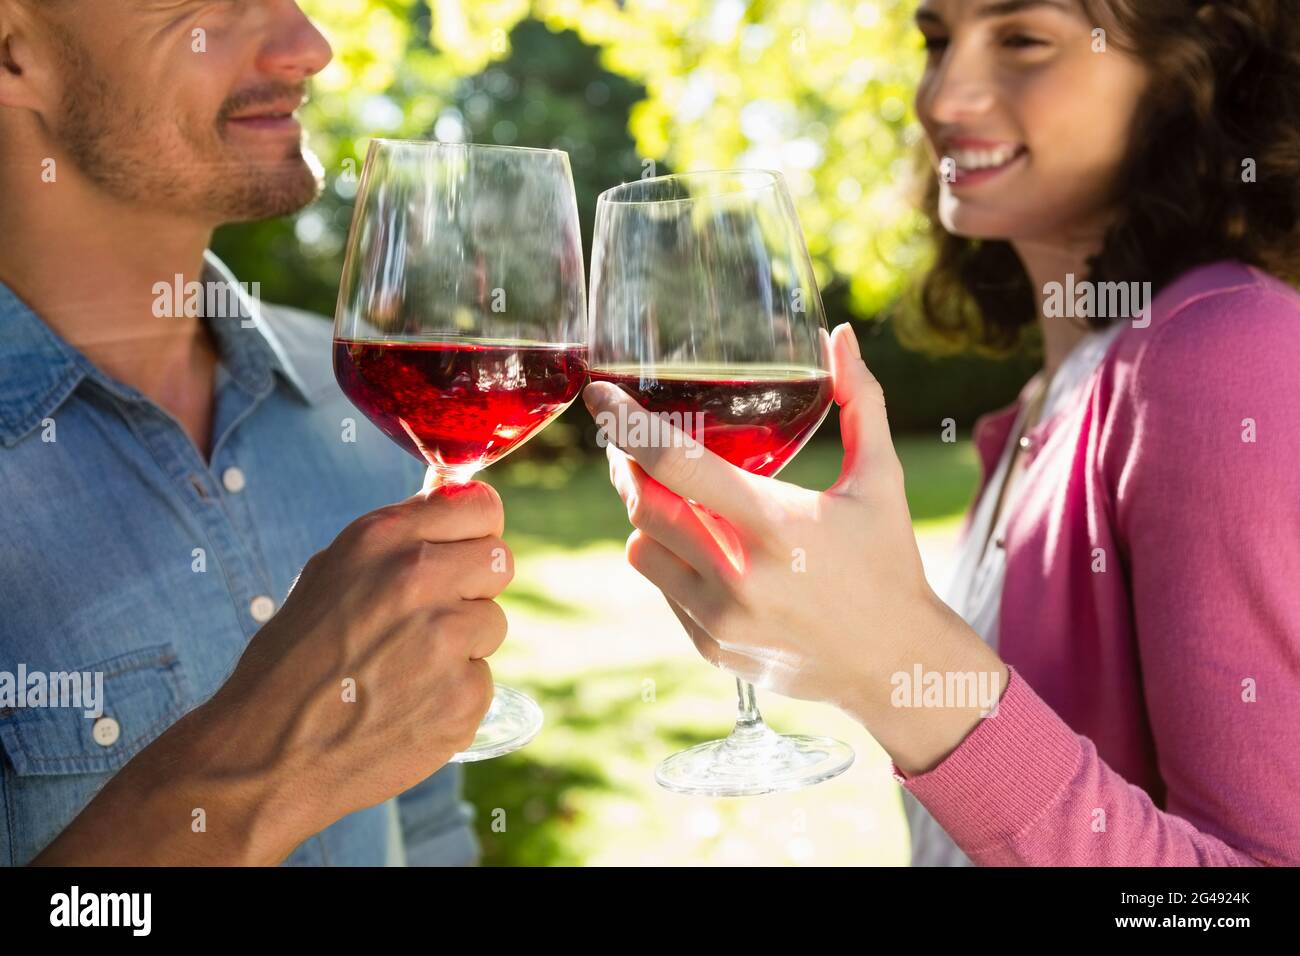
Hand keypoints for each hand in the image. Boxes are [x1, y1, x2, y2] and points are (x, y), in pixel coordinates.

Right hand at [210, 480, 510, 844]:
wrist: (265, 752)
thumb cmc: (292, 661)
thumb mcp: (330, 573)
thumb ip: (399, 541)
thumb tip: (456, 513)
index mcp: (382, 539)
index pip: (481, 506)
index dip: (475, 532)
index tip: (464, 551)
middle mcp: (419, 578)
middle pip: (500, 560)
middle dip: (474, 586)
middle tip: (432, 617)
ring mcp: (447, 638)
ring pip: (493, 622)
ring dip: (463, 644)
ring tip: (404, 669)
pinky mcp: (463, 696)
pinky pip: (483, 680)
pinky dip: (453, 695)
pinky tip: (407, 707)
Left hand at [584, 324, 1004, 773]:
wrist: (896, 665)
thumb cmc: (889, 563)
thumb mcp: (881, 480)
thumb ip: (861, 401)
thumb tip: (842, 335)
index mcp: (776, 526)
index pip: (676, 465)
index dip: (628, 424)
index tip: (600, 395)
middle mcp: (740, 577)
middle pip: (644, 506)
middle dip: (625, 466)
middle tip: (627, 440)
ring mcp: (721, 619)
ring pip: (642, 548)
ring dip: (646, 514)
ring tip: (671, 492)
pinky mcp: (711, 647)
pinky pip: (662, 588)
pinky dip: (669, 558)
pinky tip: (699, 544)